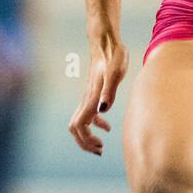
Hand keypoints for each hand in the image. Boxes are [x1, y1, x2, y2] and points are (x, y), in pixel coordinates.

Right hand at [68, 40, 128, 155]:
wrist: (106, 41)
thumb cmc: (113, 55)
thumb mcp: (116, 71)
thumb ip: (110, 90)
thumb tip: (103, 111)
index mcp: (91, 98)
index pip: (80, 126)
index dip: (86, 140)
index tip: (100, 147)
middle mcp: (87, 99)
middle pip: (75, 128)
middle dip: (85, 143)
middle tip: (100, 150)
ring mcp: (89, 97)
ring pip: (80, 123)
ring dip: (88, 136)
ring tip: (102, 145)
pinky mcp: (94, 93)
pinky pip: (88, 115)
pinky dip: (94, 125)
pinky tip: (107, 127)